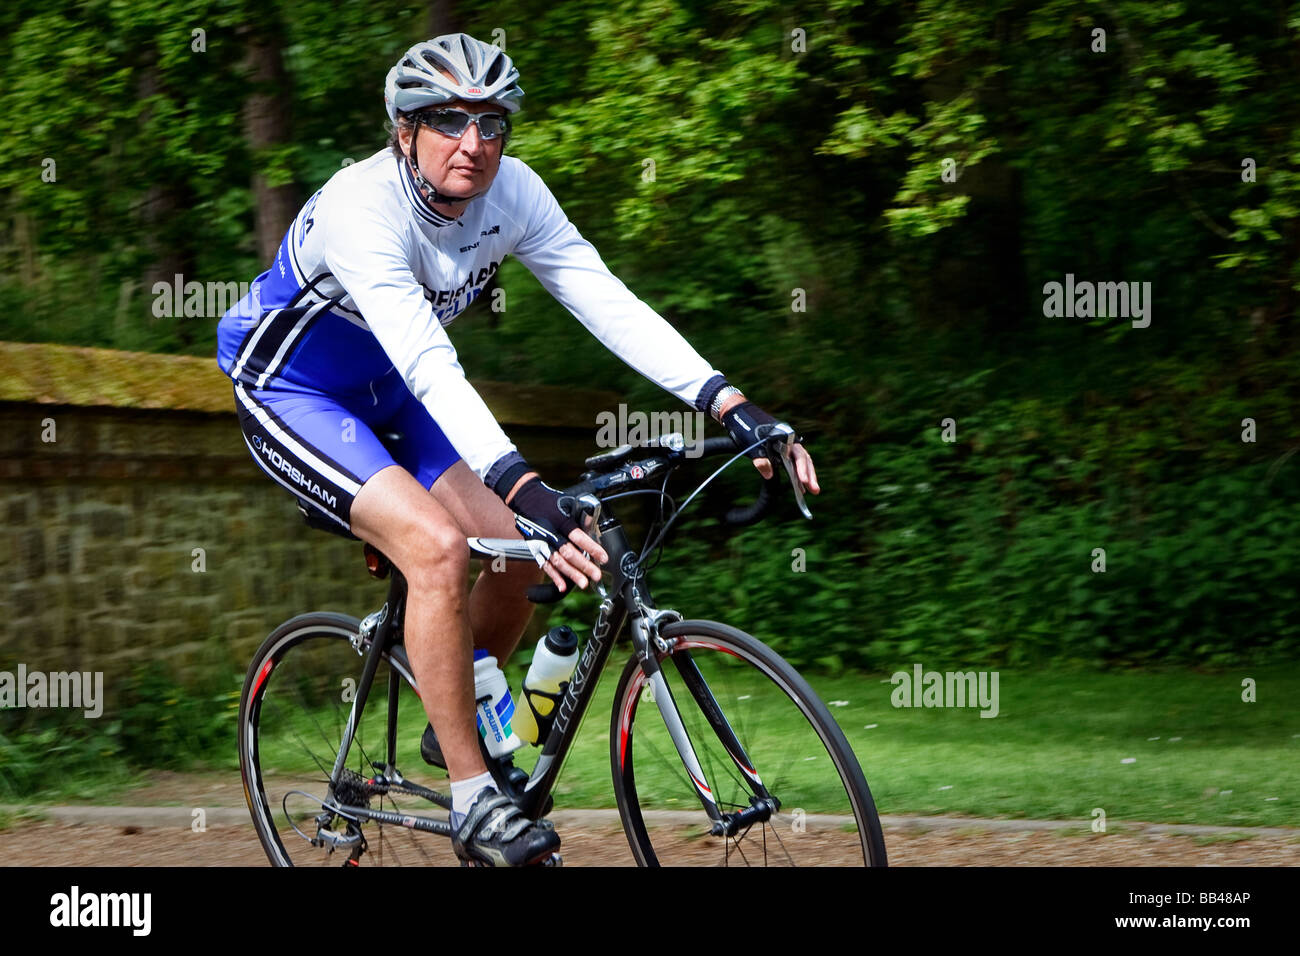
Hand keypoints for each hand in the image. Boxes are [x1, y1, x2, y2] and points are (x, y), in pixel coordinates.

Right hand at [506, 474, 607, 591]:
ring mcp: (541, 542)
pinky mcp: (534, 548)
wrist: (524, 498)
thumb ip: (580, 517)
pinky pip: (545, 565)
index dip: (592, 548)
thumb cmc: (548, 500)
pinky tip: (563, 586)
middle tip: (596, 575)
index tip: (603, 558)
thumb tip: (594, 528)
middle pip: (568, 553)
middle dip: (584, 566)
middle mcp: (550, 533)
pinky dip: (554, 576)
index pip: (578, 537)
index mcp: (560, 520)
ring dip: (571, 574)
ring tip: (583, 583)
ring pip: (557, 562)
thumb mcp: (567, 503)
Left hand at [716, 394, 819, 492]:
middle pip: (804, 459)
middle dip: (810, 476)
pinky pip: (792, 461)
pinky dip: (796, 472)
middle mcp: (789, 440)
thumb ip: (761, 460)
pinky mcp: (780, 448)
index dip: (802, 470)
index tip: (804, 482)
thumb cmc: (746, 428)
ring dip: (805, 475)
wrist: (739, 414)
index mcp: (785, 437)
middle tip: (815, 491)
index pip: (799, 456)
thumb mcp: (751, 445)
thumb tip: (769, 475)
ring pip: (800, 460)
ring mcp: (785, 444)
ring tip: (810, 491)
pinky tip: (799, 483)